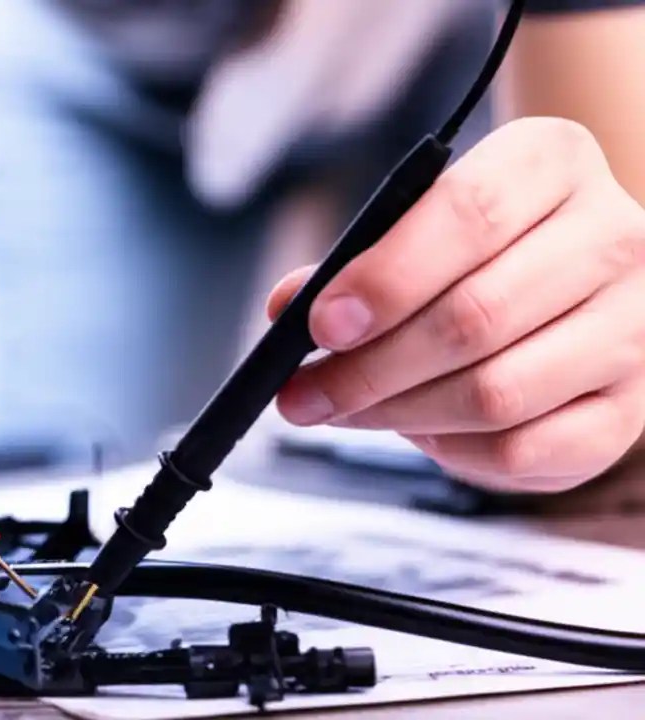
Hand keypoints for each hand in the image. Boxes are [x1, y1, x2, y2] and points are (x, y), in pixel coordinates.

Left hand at [268, 117, 644, 492]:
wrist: (571, 281)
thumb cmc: (475, 249)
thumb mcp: (417, 226)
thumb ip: (352, 264)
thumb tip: (289, 307)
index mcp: (553, 162)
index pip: (470, 214)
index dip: (386, 277)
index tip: (319, 325)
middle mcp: (614, 236)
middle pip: (476, 316)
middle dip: (369, 366)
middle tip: (302, 394)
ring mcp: (635, 326)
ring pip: (497, 392)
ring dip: (399, 412)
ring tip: (343, 410)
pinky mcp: (631, 407)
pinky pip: (524, 449)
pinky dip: (452, 450)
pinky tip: (416, 430)